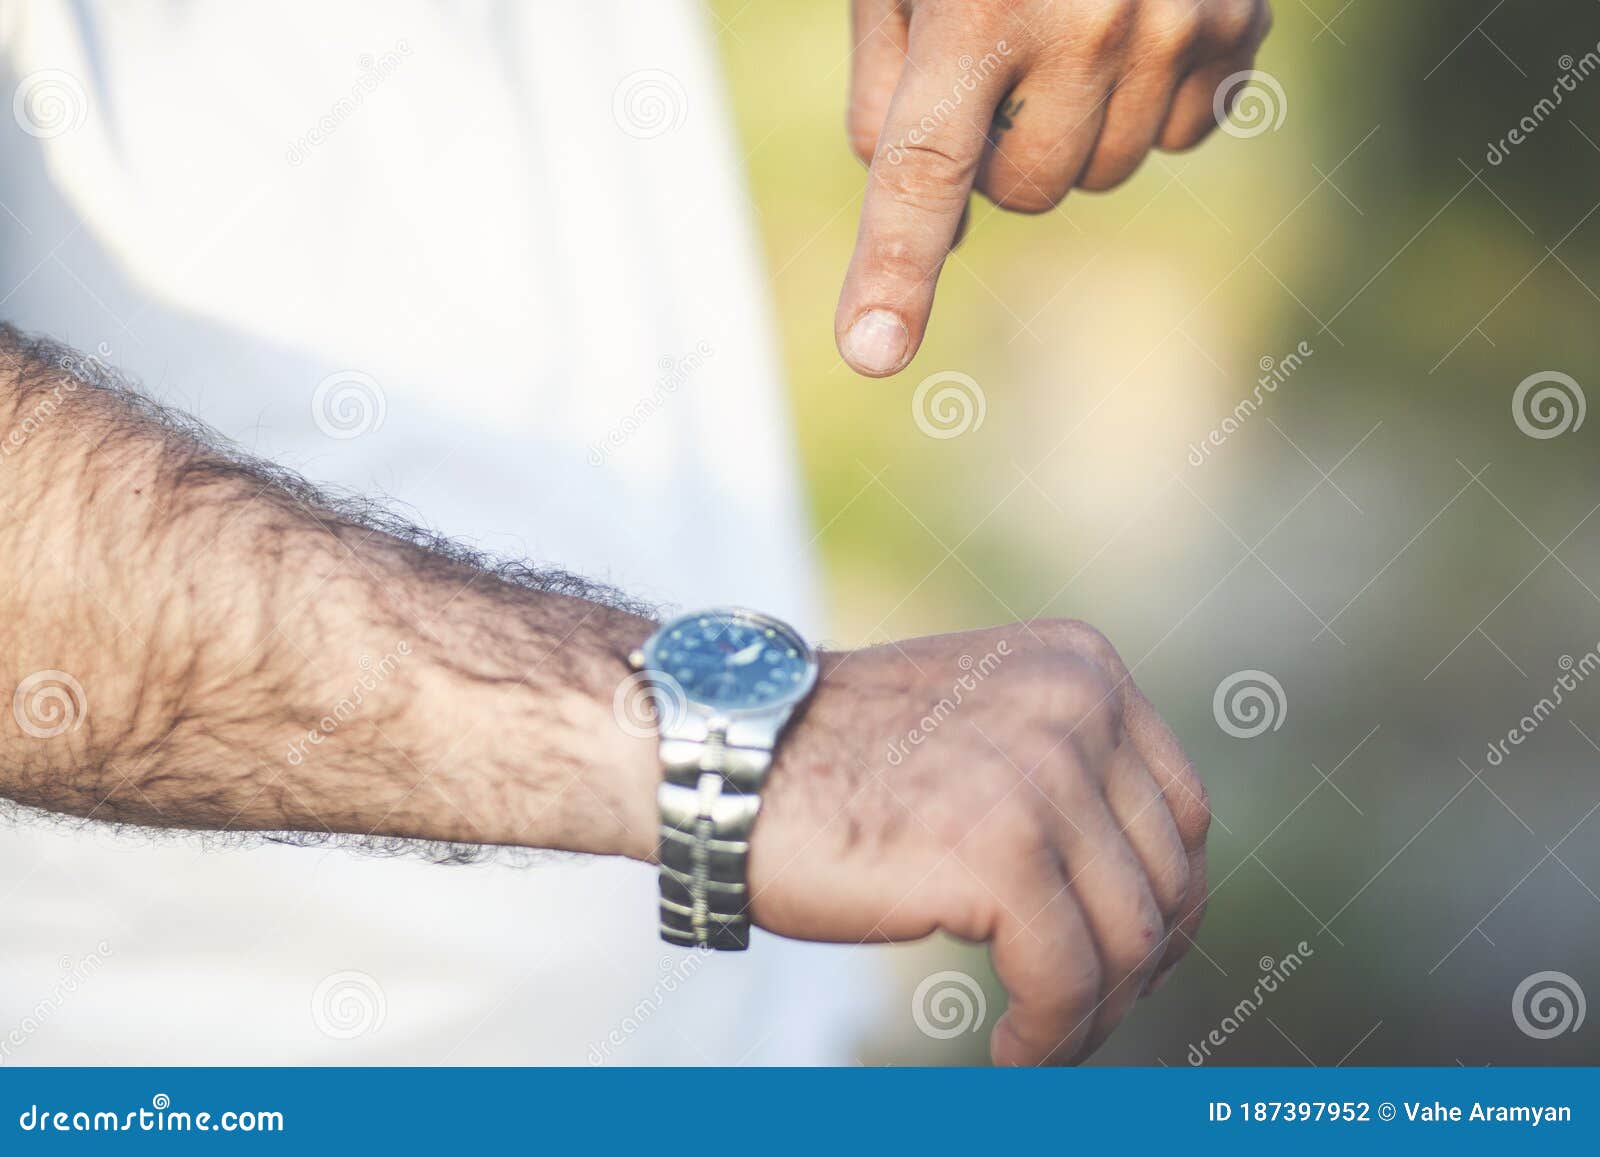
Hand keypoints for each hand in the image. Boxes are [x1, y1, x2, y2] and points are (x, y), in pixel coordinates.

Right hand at [748, 618, 1209, 1064]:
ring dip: (1092, 1013)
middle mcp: (1078, 706)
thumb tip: (1130, 880)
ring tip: (1040, 1041)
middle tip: (1079, 1012)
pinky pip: (1067, 980)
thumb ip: (1058, 767)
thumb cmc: (832, 757)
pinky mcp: (1001, 851)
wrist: (722, 756)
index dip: (1166, 901)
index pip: (1182, 810)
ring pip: (1128, 939)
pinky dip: (1051, 1034)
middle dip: (1136, 966)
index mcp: (1081, 668)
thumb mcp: (977, 723)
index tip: (1129, 958)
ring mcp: (1043, 775)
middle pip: (1165, 878)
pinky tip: (1014, 1052)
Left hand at [836, 0, 1272, 375]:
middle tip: (998, 55)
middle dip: (997, 149)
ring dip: (1071, 129)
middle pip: (1023, 193)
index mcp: (977, 6)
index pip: (919, 168)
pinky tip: (1133, 26)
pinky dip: (1145, 103)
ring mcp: (1182, 25)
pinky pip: (1179, 137)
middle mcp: (1090, 22)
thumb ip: (892, 103)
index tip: (871, 353)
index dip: (893, 268)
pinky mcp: (1243, 26)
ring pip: (1102, 175)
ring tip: (1068, 25)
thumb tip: (939, 235)